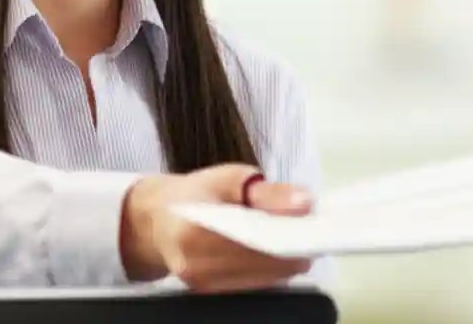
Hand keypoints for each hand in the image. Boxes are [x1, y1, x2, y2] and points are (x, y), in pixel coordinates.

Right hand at [120, 164, 313, 291]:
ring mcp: (202, 286)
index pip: (254, 244)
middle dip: (292, 248)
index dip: (288, 238)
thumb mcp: (230, 177)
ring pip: (264, 280)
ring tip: (295, 235)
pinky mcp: (212, 294)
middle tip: (309, 227)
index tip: (312, 226)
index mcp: (194, 233)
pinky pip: (255, 285)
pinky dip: (271, 268)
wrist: (161, 218)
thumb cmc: (197, 193)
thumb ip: (268, 192)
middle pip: (263, 266)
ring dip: (284, 260)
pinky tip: (277, 250)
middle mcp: (195, 267)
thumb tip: (304, 204)